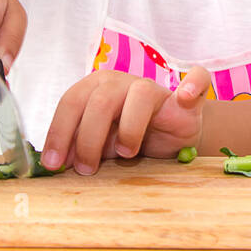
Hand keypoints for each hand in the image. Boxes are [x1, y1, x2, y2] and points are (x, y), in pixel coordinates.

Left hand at [41, 66, 211, 174]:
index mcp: (94, 88)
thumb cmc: (127, 138)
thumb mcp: (99, 144)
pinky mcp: (185, 99)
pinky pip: (196, 80)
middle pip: (100, 101)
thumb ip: (78, 147)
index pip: (71, 102)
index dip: (59, 132)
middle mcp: (121, 83)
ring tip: (125, 155)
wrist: (169, 138)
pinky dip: (192, 86)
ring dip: (129, 128)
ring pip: (140, 94)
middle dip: (88, 138)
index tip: (54, 164)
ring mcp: (154, 88)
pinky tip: (185, 97)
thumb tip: (54, 163)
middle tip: (86, 169)